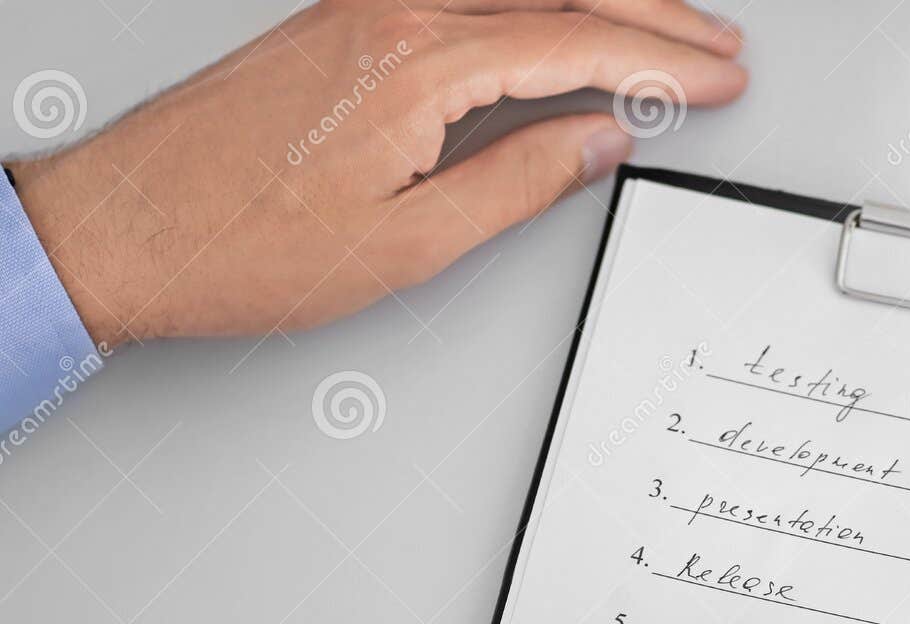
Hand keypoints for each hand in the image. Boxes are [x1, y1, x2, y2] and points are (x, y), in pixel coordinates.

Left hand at [6, 0, 745, 347]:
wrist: (124, 228)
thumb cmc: (243, 245)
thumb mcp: (408, 244)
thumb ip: (517, 184)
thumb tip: (595, 144)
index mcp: (414, 62)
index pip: (576, 45)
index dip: (663, 63)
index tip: (718, 78)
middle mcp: (389, 11)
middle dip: (653, 14)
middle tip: (718, 45)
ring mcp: (362, 5)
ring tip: (663, 24)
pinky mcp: (343, 18)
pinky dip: (535, 0)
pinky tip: (559, 14)